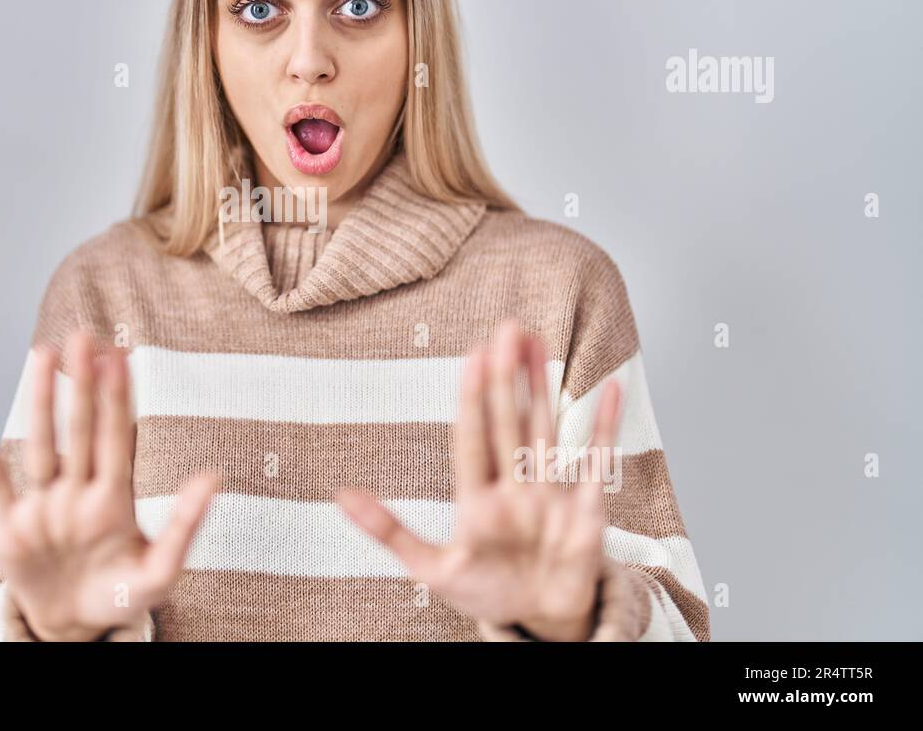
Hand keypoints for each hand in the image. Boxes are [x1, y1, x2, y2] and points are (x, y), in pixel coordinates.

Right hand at [0, 329, 221, 639]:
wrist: (73, 625)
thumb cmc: (119, 595)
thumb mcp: (159, 570)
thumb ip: (184, 525)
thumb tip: (215, 477)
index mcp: (113, 499)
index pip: (115, 437)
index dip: (116, 398)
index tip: (117, 356)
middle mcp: (76, 492)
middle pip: (79, 429)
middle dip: (81, 384)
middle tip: (83, 335)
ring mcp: (41, 505)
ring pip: (40, 442)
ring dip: (40, 399)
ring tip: (42, 353)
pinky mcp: (8, 525)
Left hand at [337, 318, 622, 640]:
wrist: (540, 622)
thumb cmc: (486, 592)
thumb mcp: (431, 569)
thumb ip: (389, 531)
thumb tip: (341, 495)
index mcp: (478, 499)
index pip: (474, 437)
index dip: (474, 397)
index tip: (473, 355)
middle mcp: (515, 487)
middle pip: (510, 421)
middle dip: (507, 375)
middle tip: (506, 328)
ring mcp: (551, 495)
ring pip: (546, 428)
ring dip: (543, 385)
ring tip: (536, 342)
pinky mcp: (589, 511)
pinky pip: (599, 461)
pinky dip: (605, 425)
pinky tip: (608, 388)